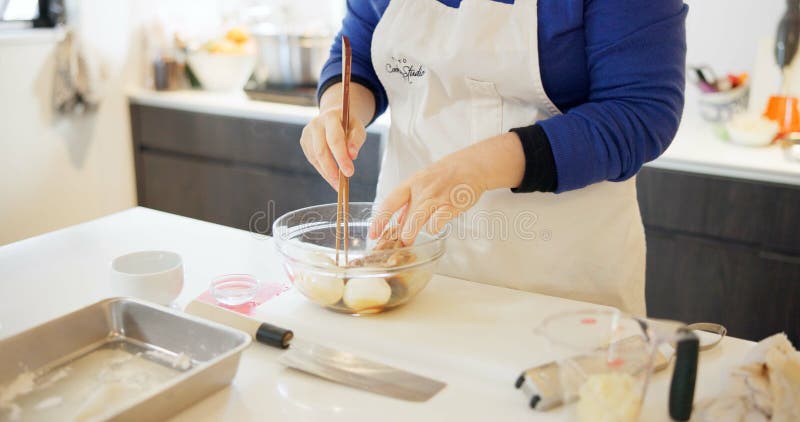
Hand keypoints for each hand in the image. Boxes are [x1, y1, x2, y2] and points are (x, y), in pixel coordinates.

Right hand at [300, 107, 365, 189]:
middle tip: (341, 183)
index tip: (350, 172)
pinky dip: (323, 171)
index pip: (334, 139)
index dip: (341, 157)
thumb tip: (352, 156)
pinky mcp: (304, 142)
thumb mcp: (357, 128)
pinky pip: (313, 160)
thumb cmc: (348, 124)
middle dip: (331, 169)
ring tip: (337, 184)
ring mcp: (307, 133)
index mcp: (330, 117)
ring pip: (315, 158)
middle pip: (321, 150)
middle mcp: (316, 124)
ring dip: (327, 173)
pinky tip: (331, 178)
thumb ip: (356, 140)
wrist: (333, 116)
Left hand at [368, 152, 488, 245]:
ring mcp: (437, 198)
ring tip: (409, 241)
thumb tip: (396, 222)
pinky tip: (435, 226)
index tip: (373, 234)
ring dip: (411, 234)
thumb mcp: (421, 181)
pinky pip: (437, 222)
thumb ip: (409, 202)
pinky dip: (433, 228)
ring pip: (417, 221)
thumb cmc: (445, 174)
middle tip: (396, 243)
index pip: (390, 202)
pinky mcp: (451, 206)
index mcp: (411, 183)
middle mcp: (422, 190)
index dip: (379, 220)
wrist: (471, 166)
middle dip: (398, 234)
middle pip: (404, 216)